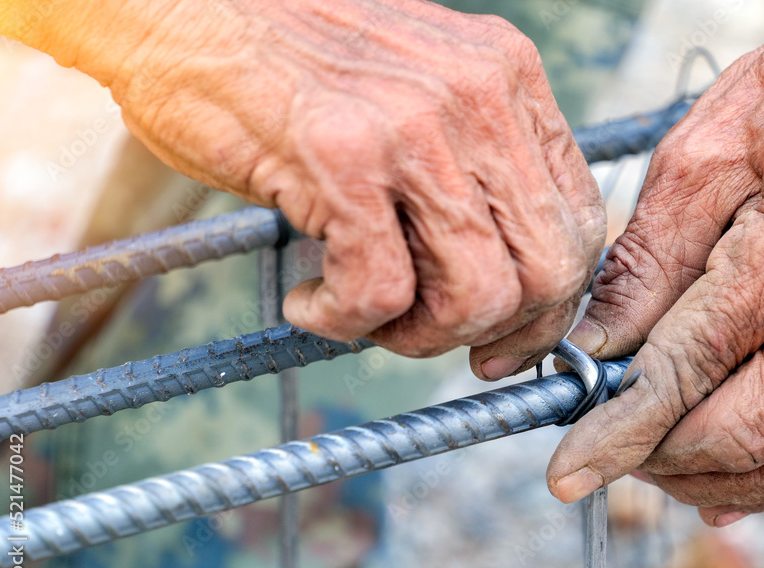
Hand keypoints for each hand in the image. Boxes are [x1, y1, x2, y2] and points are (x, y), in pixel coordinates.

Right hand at [19, 0, 604, 367]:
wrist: (181, 6)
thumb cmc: (294, 64)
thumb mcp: (420, 94)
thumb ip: (476, 169)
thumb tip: (514, 282)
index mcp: (509, 80)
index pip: (582, 224)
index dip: (553, 306)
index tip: (509, 339)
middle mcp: (477, 97)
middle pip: (548, 272)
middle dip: (499, 335)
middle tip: (434, 338)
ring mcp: (413, 126)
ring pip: (477, 296)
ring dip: (419, 336)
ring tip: (364, 313)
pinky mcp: (340, 158)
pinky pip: (378, 293)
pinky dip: (342, 320)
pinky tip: (309, 298)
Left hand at [546, 0, 763, 525]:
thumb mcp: (693, 165)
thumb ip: (640, 272)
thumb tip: (591, 357)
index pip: (686, 375)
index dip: (618, 436)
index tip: (570, 471)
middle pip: (742, 435)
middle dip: (658, 461)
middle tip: (609, 449)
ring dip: (718, 483)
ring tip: (660, 464)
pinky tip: (732, 477)